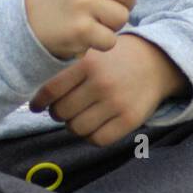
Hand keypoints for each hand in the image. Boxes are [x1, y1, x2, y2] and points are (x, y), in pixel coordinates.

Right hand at [23, 0, 145, 59]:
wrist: (26, 21)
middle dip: (123, 2)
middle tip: (103, 6)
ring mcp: (81, 3)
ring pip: (123, 17)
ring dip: (112, 24)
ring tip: (92, 20)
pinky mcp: (80, 30)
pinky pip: (111, 39)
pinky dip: (102, 42)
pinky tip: (86, 34)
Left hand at [28, 33, 189, 145]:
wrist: (156, 61)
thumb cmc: (116, 58)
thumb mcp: (92, 53)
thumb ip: (69, 70)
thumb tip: (40, 98)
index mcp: (88, 63)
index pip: (51, 89)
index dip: (39, 101)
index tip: (36, 106)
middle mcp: (101, 83)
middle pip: (62, 112)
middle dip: (57, 113)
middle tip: (61, 110)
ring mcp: (116, 103)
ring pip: (77, 128)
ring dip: (72, 126)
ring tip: (77, 117)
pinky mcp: (130, 119)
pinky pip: (98, 140)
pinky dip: (90, 136)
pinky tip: (92, 126)